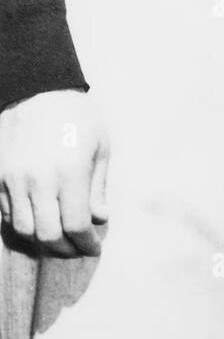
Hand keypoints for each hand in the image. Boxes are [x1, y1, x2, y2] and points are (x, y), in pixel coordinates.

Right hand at [0, 90, 108, 257]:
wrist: (37, 89)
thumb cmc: (77, 116)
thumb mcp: (100, 145)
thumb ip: (98, 186)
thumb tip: (99, 218)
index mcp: (70, 171)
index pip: (75, 225)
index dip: (86, 243)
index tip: (95, 247)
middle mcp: (38, 179)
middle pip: (47, 235)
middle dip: (65, 249)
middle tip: (77, 248)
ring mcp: (13, 179)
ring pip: (23, 230)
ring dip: (42, 241)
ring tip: (58, 240)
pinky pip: (7, 214)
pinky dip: (23, 226)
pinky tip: (38, 222)